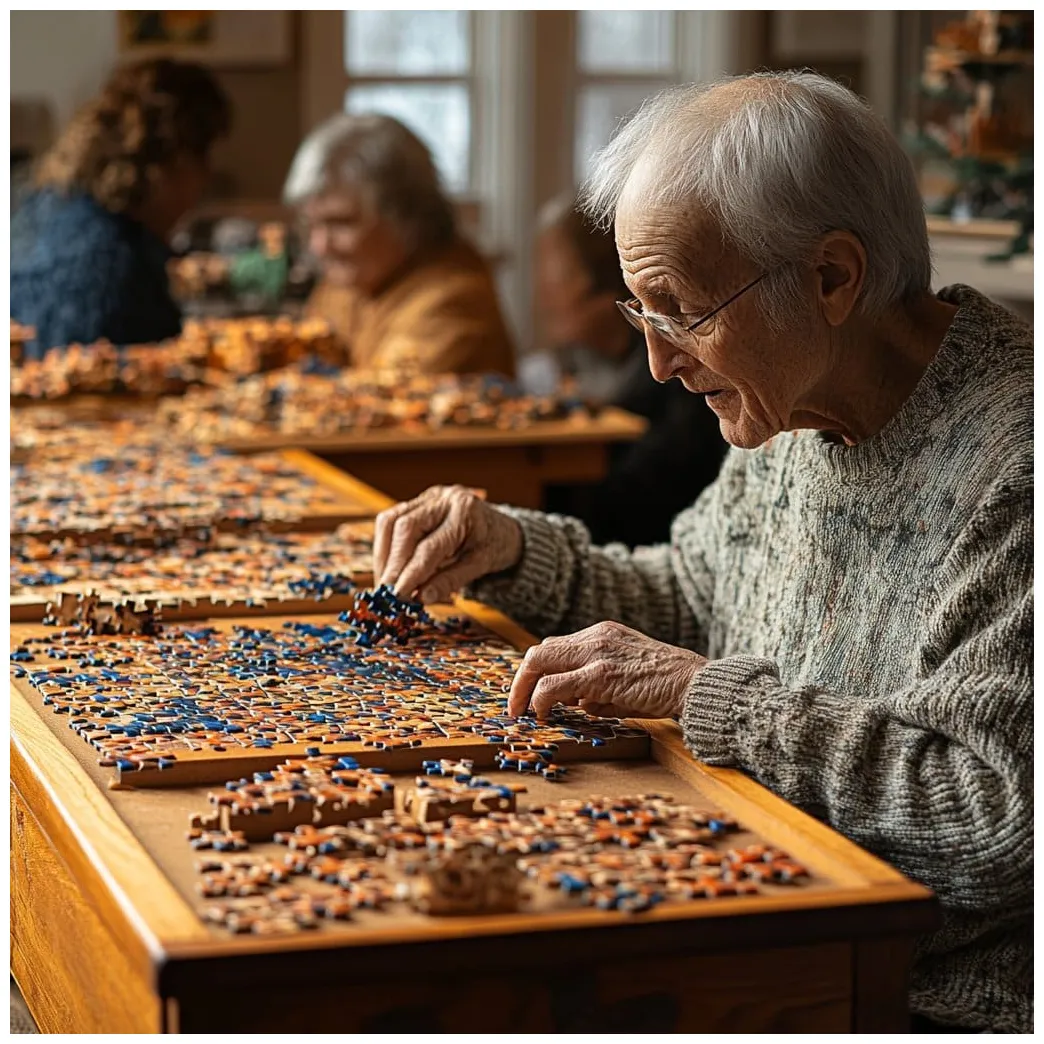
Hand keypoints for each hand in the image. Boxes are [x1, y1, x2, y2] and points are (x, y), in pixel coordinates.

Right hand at [374, 485, 523, 602]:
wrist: (501, 527)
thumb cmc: (494, 545)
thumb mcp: (481, 565)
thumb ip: (451, 581)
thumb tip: (421, 598)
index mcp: (464, 512)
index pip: (429, 547)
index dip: (410, 574)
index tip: (398, 596)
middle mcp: (443, 498)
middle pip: (404, 527)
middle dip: (392, 563)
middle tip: (387, 592)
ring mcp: (427, 497)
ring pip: (390, 520)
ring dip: (384, 554)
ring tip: (386, 582)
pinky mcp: (416, 502)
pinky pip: (390, 521)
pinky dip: (386, 546)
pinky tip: (389, 567)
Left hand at [508, 620, 705, 719]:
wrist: (696, 684)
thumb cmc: (666, 686)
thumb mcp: (626, 680)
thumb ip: (599, 689)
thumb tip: (576, 706)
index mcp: (603, 633)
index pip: (556, 647)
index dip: (537, 672)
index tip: (528, 695)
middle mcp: (596, 636)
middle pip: (540, 651)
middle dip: (521, 680)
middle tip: (516, 707)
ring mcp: (597, 652)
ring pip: (539, 661)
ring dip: (524, 691)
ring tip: (524, 714)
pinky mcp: (601, 674)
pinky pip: (554, 685)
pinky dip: (540, 700)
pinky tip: (542, 714)